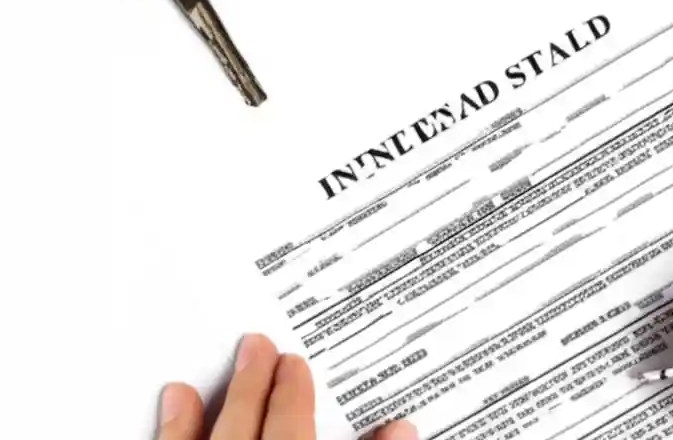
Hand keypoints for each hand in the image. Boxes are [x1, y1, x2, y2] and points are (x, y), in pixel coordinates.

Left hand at [156, 334, 417, 439]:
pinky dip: (168, 437)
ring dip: (195, 418)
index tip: (295, 365)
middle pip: (245, 428)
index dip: (293, 396)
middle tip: (255, 347)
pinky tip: (167, 415)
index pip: (292, 429)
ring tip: (184, 386)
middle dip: (251, 386)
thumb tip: (401, 429)